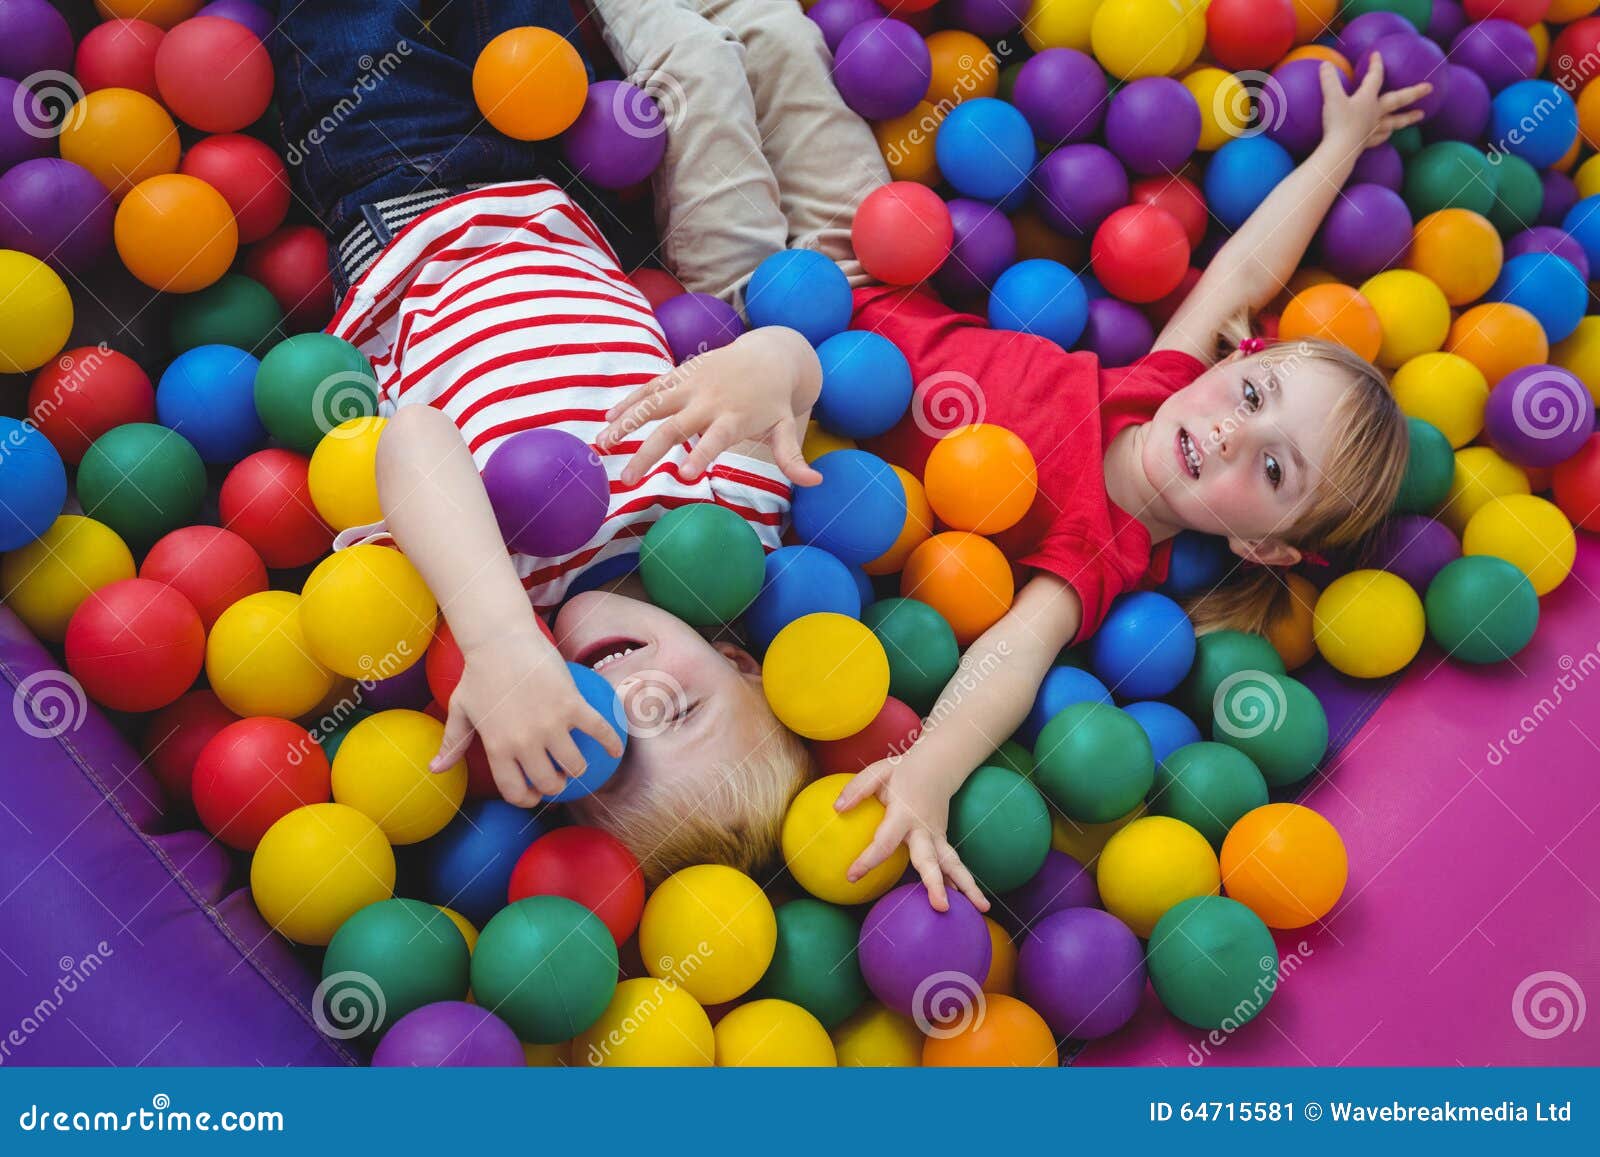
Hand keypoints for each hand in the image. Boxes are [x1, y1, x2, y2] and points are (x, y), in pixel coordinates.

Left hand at [432, 629, 623, 806]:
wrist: (500, 638)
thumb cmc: (478, 673)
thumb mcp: (460, 709)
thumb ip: (453, 742)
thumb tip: (436, 768)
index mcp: (498, 748)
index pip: (515, 791)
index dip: (527, 800)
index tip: (535, 794)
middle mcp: (525, 742)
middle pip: (549, 783)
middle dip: (556, 786)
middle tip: (558, 776)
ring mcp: (550, 724)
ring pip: (575, 764)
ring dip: (579, 769)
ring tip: (577, 762)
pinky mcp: (571, 705)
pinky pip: (598, 731)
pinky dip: (611, 744)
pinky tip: (614, 752)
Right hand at [597, 327, 822, 487]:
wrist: (769, 353)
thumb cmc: (775, 400)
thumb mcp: (787, 428)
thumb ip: (794, 458)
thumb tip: (816, 481)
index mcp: (733, 417)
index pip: (714, 439)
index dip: (700, 455)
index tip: (683, 476)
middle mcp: (708, 401)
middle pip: (674, 428)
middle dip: (649, 454)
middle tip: (628, 481)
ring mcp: (690, 385)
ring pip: (652, 404)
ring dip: (626, 424)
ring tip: (602, 447)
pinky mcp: (680, 375)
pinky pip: (650, 388)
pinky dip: (629, 402)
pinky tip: (607, 419)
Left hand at [835, 758, 989, 913]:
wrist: (937, 765)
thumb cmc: (902, 771)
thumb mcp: (878, 771)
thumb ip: (858, 789)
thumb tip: (837, 809)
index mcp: (904, 813)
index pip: (885, 841)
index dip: (869, 859)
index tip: (852, 876)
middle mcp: (924, 828)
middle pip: (931, 859)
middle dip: (935, 883)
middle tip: (941, 906)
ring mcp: (937, 835)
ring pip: (953, 863)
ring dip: (967, 886)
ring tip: (982, 908)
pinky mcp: (942, 840)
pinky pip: (952, 863)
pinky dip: (962, 882)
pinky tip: (973, 905)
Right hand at [1320, 56, 1431, 153]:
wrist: (1339, 151)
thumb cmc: (1337, 124)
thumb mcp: (1331, 98)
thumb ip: (1329, 80)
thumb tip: (1325, 64)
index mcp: (1368, 99)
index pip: (1375, 78)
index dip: (1376, 66)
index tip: (1377, 55)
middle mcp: (1375, 113)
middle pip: (1398, 101)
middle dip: (1413, 93)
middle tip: (1429, 89)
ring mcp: (1372, 129)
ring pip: (1394, 122)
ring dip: (1406, 118)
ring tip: (1419, 116)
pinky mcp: (1365, 143)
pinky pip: (1379, 138)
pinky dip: (1385, 135)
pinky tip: (1387, 135)